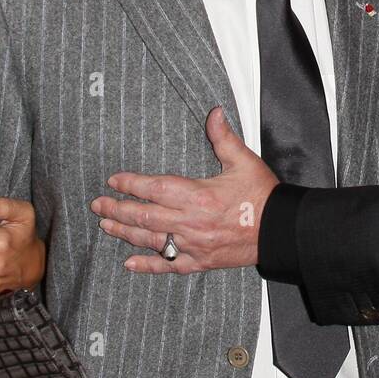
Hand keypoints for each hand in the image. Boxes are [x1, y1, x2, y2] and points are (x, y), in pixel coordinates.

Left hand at [90, 107, 277, 274]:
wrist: (280, 230)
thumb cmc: (262, 195)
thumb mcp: (243, 161)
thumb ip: (223, 137)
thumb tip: (214, 112)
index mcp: (198, 195)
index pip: (155, 188)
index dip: (131, 184)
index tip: (114, 180)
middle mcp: (191, 222)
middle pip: (144, 216)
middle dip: (117, 209)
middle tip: (98, 204)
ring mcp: (194, 244)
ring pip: (151, 240)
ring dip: (125, 233)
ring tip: (106, 226)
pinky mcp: (200, 261)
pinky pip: (169, 265)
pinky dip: (148, 265)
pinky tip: (129, 263)